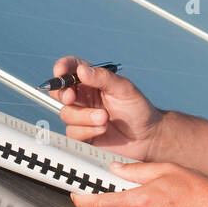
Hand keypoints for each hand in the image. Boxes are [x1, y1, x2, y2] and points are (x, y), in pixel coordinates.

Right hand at [49, 57, 163, 160]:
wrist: (147, 138)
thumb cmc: (138, 109)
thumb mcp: (124, 88)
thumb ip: (103, 78)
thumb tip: (82, 70)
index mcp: (92, 81)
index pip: (71, 69)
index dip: (62, 68)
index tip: (60, 72)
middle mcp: (84, 98)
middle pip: (60, 92)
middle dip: (63, 93)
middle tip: (71, 97)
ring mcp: (82, 117)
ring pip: (66, 114)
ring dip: (84, 116)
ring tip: (104, 118)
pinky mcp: (83, 135)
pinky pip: (73, 132)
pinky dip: (87, 130)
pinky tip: (103, 129)